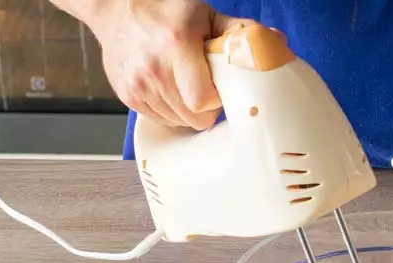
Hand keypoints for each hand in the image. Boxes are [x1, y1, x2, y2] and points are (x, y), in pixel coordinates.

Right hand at [89, 0, 242, 129]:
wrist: (117, 9)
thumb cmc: (165, 11)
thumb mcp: (205, 15)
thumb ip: (239, 32)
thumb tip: (275, 41)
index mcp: (177, 45)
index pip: (202, 101)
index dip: (217, 101)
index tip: (221, 89)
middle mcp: (154, 68)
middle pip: (193, 118)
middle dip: (207, 109)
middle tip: (208, 89)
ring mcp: (138, 85)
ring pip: (178, 122)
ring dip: (188, 111)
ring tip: (187, 87)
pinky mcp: (127, 96)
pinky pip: (160, 120)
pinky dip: (170, 111)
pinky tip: (172, 90)